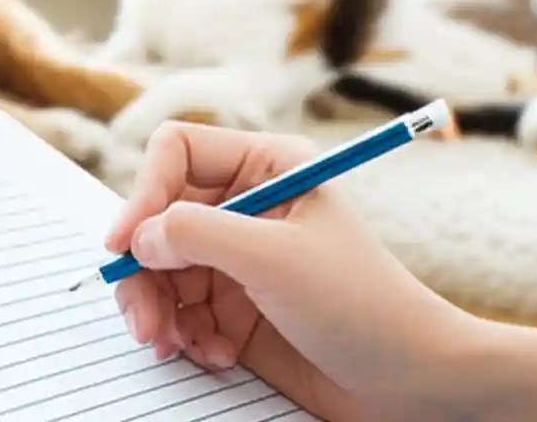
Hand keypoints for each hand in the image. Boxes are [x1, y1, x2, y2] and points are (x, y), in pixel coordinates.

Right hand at [105, 122, 470, 421]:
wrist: (410, 383)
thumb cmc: (364, 307)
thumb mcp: (275, 259)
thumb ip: (198, 234)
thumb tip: (139, 236)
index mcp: (267, 166)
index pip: (176, 153)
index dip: (144, 194)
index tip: (126, 246)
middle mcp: (247, 204)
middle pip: (158, 216)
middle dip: (145, 271)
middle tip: (145, 321)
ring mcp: (239, 256)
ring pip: (160, 268)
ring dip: (158, 310)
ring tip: (172, 345)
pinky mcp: (236, 304)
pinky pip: (181, 309)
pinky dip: (185, 335)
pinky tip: (215, 355)